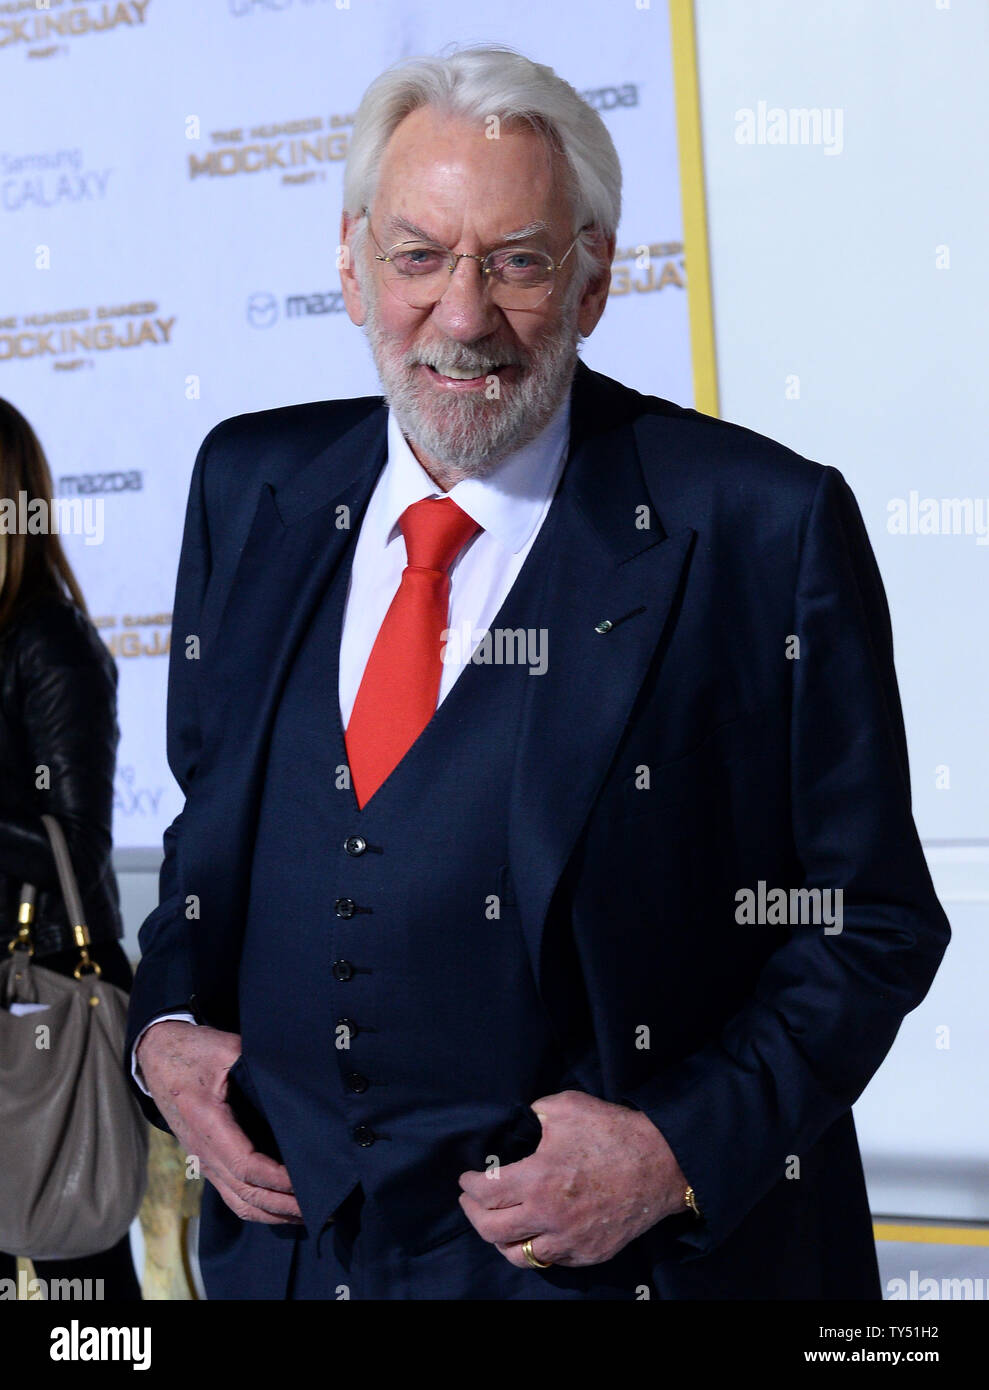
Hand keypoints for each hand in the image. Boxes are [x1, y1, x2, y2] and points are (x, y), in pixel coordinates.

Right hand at [136, 1020, 302, 1225]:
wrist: (157, 1056)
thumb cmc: (192, 1051)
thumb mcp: (224, 1047)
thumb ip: (256, 1062)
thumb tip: (294, 1077)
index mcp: (208, 1123)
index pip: (246, 1165)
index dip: (278, 1179)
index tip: (308, 1180)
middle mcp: (204, 1150)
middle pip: (245, 1194)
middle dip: (283, 1204)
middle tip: (321, 1207)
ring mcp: (204, 1159)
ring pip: (238, 1201)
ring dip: (273, 1213)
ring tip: (307, 1214)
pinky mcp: (207, 1159)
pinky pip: (232, 1194)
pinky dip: (258, 1206)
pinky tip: (282, 1206)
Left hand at [458, 1090, 687, 1267]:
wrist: (663, 1165)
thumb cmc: (614, 1132)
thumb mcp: (567, 1107)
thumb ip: (534, 1114)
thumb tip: (518, 1122)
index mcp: (538, 1178)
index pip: (485, 1192)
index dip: (469, 1186)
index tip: (466, 1178)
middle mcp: (549, 1216)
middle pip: (491, 1230)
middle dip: (473, 1213)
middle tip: (471, 1200)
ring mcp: (569, 1241)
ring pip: (517, 1256)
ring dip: (499, 1239)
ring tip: (496, 1222)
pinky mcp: (588, 1253)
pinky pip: (550, 1261)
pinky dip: (533, 1248)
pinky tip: (532, 1232)